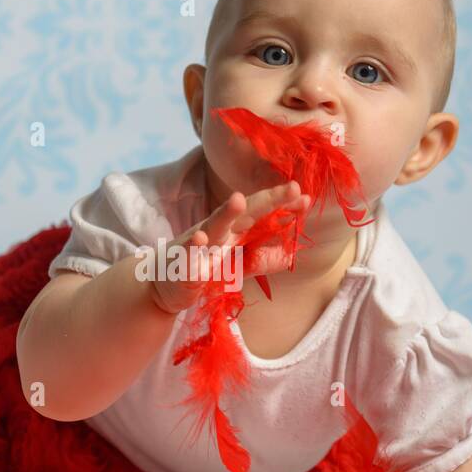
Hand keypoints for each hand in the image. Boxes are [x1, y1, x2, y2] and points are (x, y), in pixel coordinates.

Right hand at [146, 181, 309, 316]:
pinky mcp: (181, 261)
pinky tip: (201, 239)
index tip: (306, 198)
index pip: (262, 214)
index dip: (282, 205)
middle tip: (292, 188)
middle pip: (245, 212)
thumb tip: (292, 253)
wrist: (165, 284)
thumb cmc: (203, 268)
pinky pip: (187, 252)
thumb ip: (261, 259)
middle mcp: (219, 231)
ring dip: (226, 212)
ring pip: (214, 225)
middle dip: (268, 199)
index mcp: (234, 231)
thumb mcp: (237, 266)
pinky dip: (193, 245)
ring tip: (240, 199)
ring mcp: (199, 244)